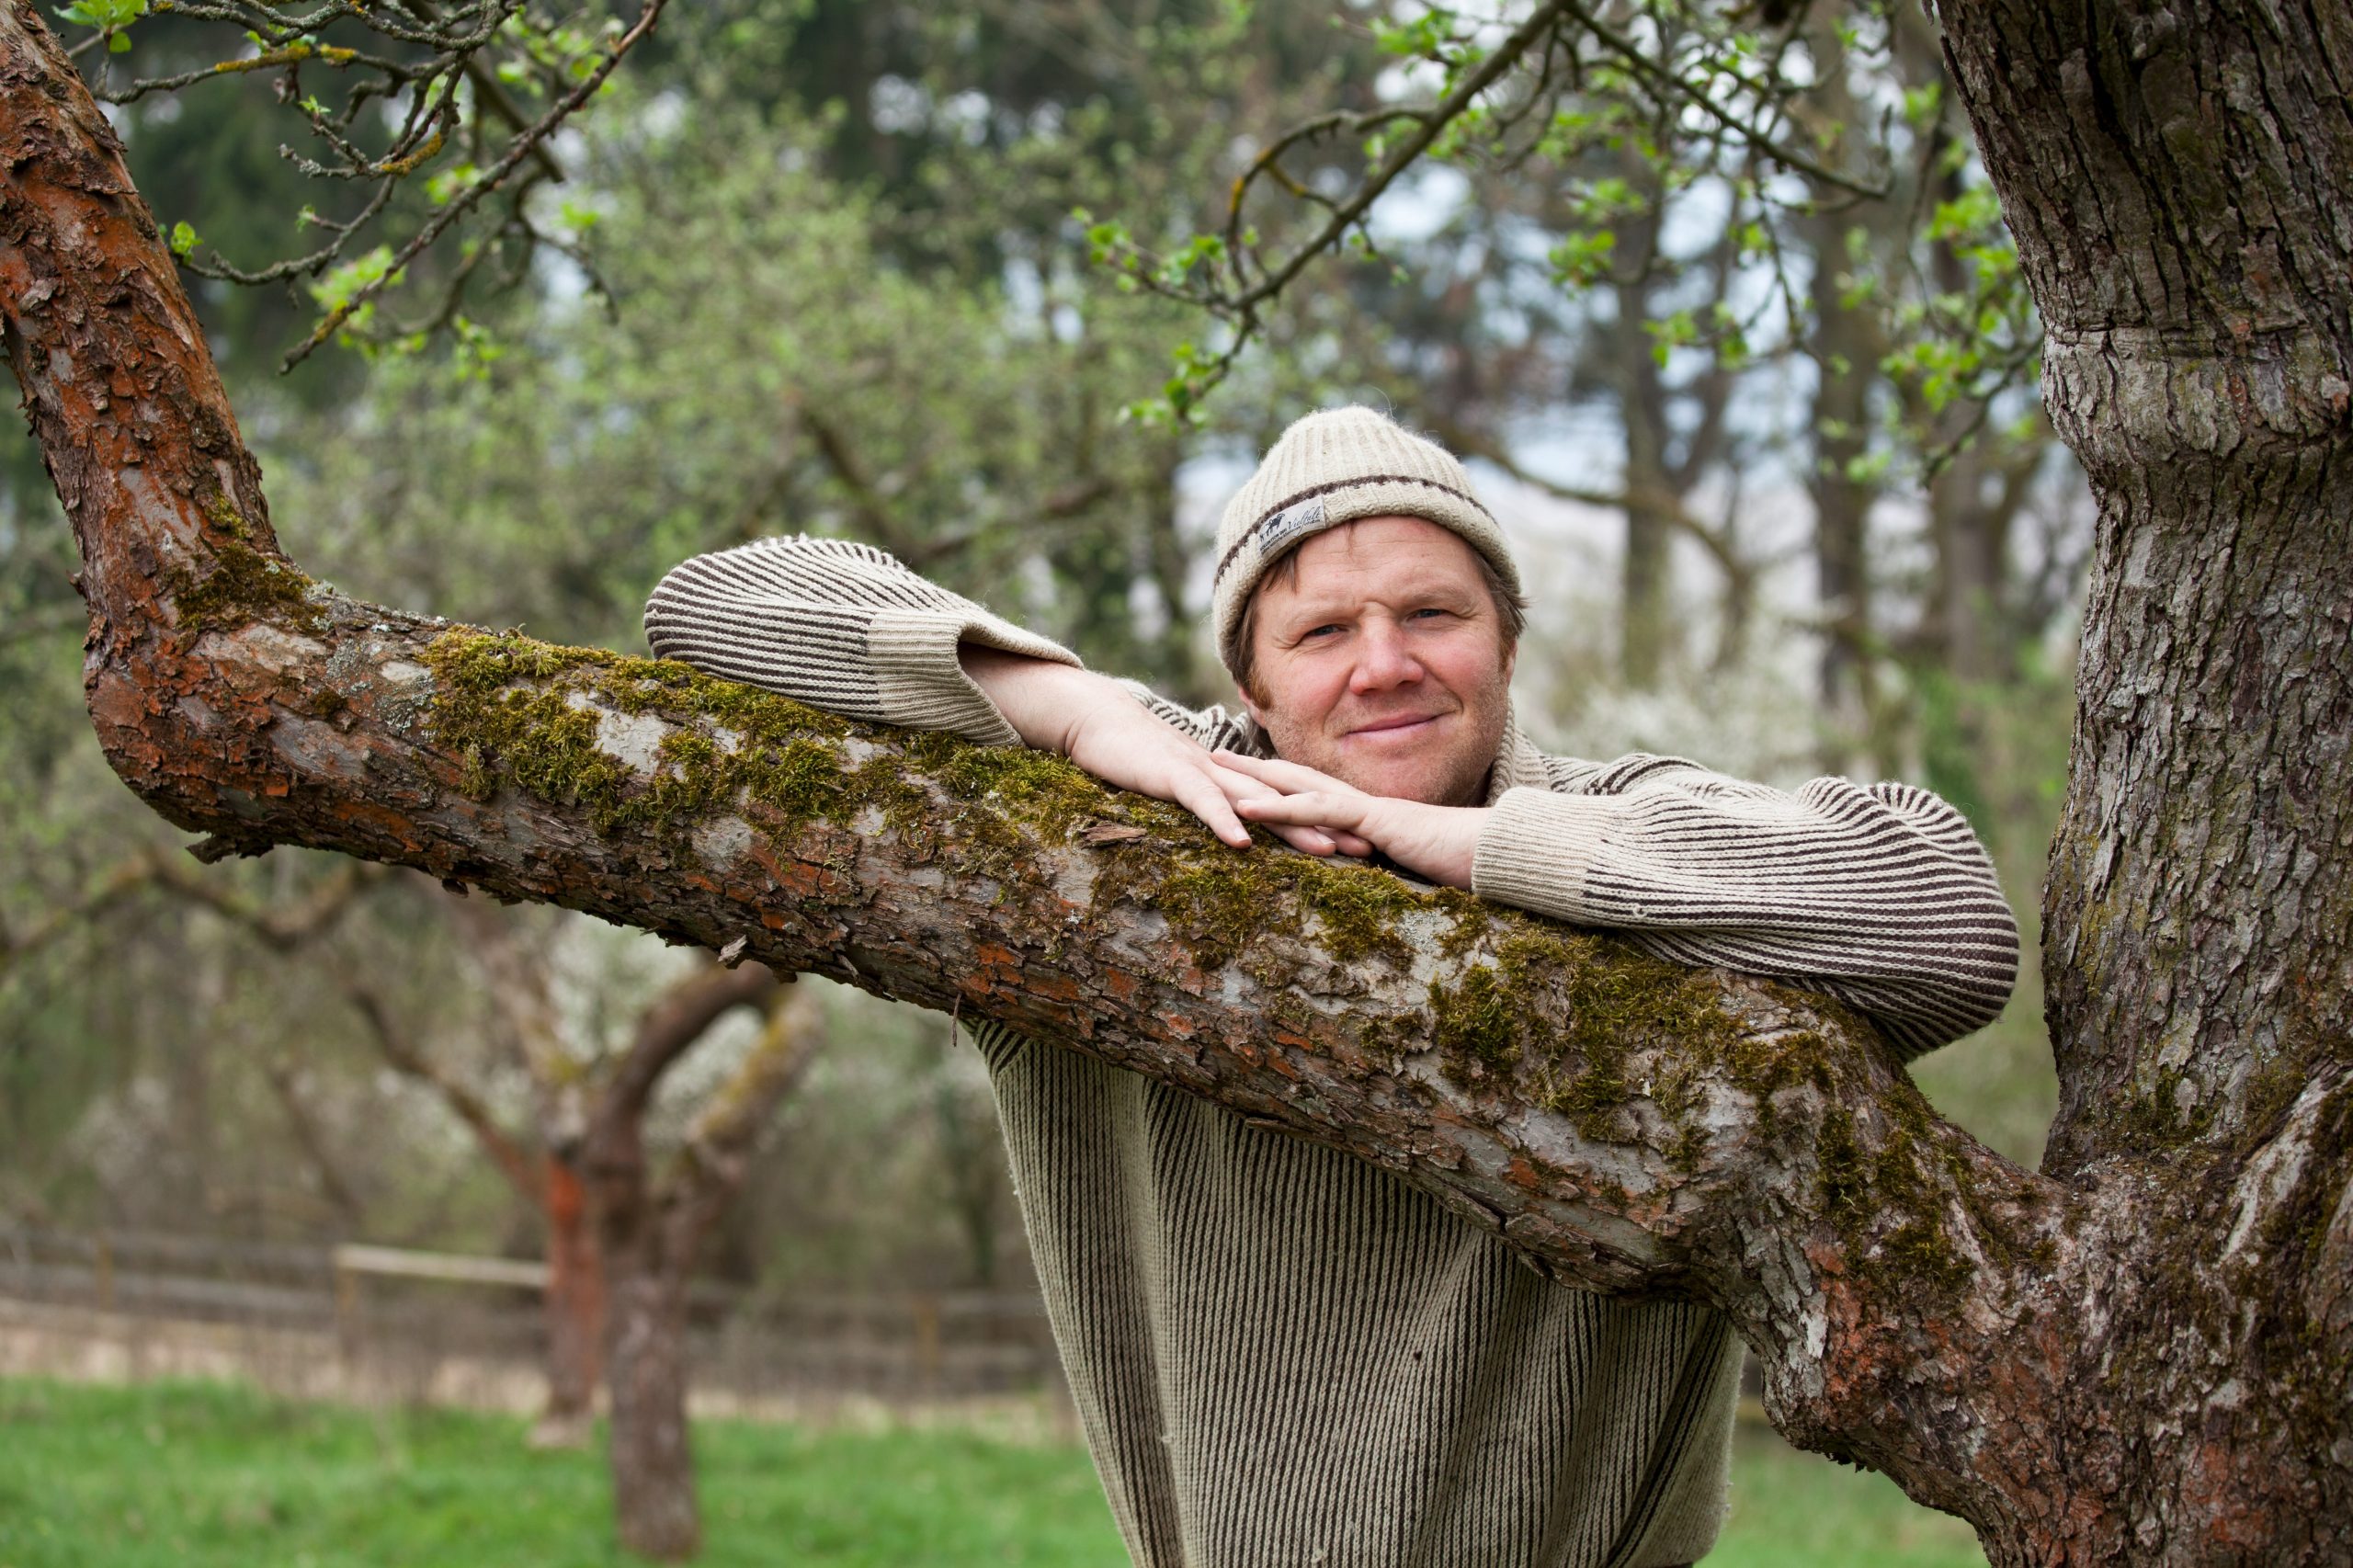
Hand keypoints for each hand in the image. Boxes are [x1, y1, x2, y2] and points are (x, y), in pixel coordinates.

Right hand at [959, 647, 1364, 855]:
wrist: (1099, 722)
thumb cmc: (1140, 760)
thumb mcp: (1184, 790)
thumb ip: (1213, 806)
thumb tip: (1239, 834)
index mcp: (1234, 780)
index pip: (1289, 803)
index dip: (1327, 820)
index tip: (1366, 843)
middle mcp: (1228, 774)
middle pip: (1288, 802)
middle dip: (1330, 825)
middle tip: (1371, 849)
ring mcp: (1203, 773)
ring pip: (1256, 803)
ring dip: (1293, 826)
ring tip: (1330, 851)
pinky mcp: (1172, 776)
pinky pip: (1203, 802)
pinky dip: (1224, 821)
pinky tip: (1244, 844)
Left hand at [1211, 750, 1488, 888]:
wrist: (1499, 856)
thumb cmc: (1464, 866)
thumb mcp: (1412, 869)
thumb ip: (1386, 868)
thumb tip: (1369, 882)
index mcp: (1369, 815)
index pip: (1315, 793)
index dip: (1279, 781)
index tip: (1245, 774)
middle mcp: (1362, 804)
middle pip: (1296, 777)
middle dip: (1253, 766)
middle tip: (1211, 753)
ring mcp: (1367, 808)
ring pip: (1298, 786)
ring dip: (1252, 777)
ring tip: (1211, 767)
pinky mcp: (1374, 820)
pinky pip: (1318, 811)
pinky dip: (1279, 807)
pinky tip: (1246, 807)